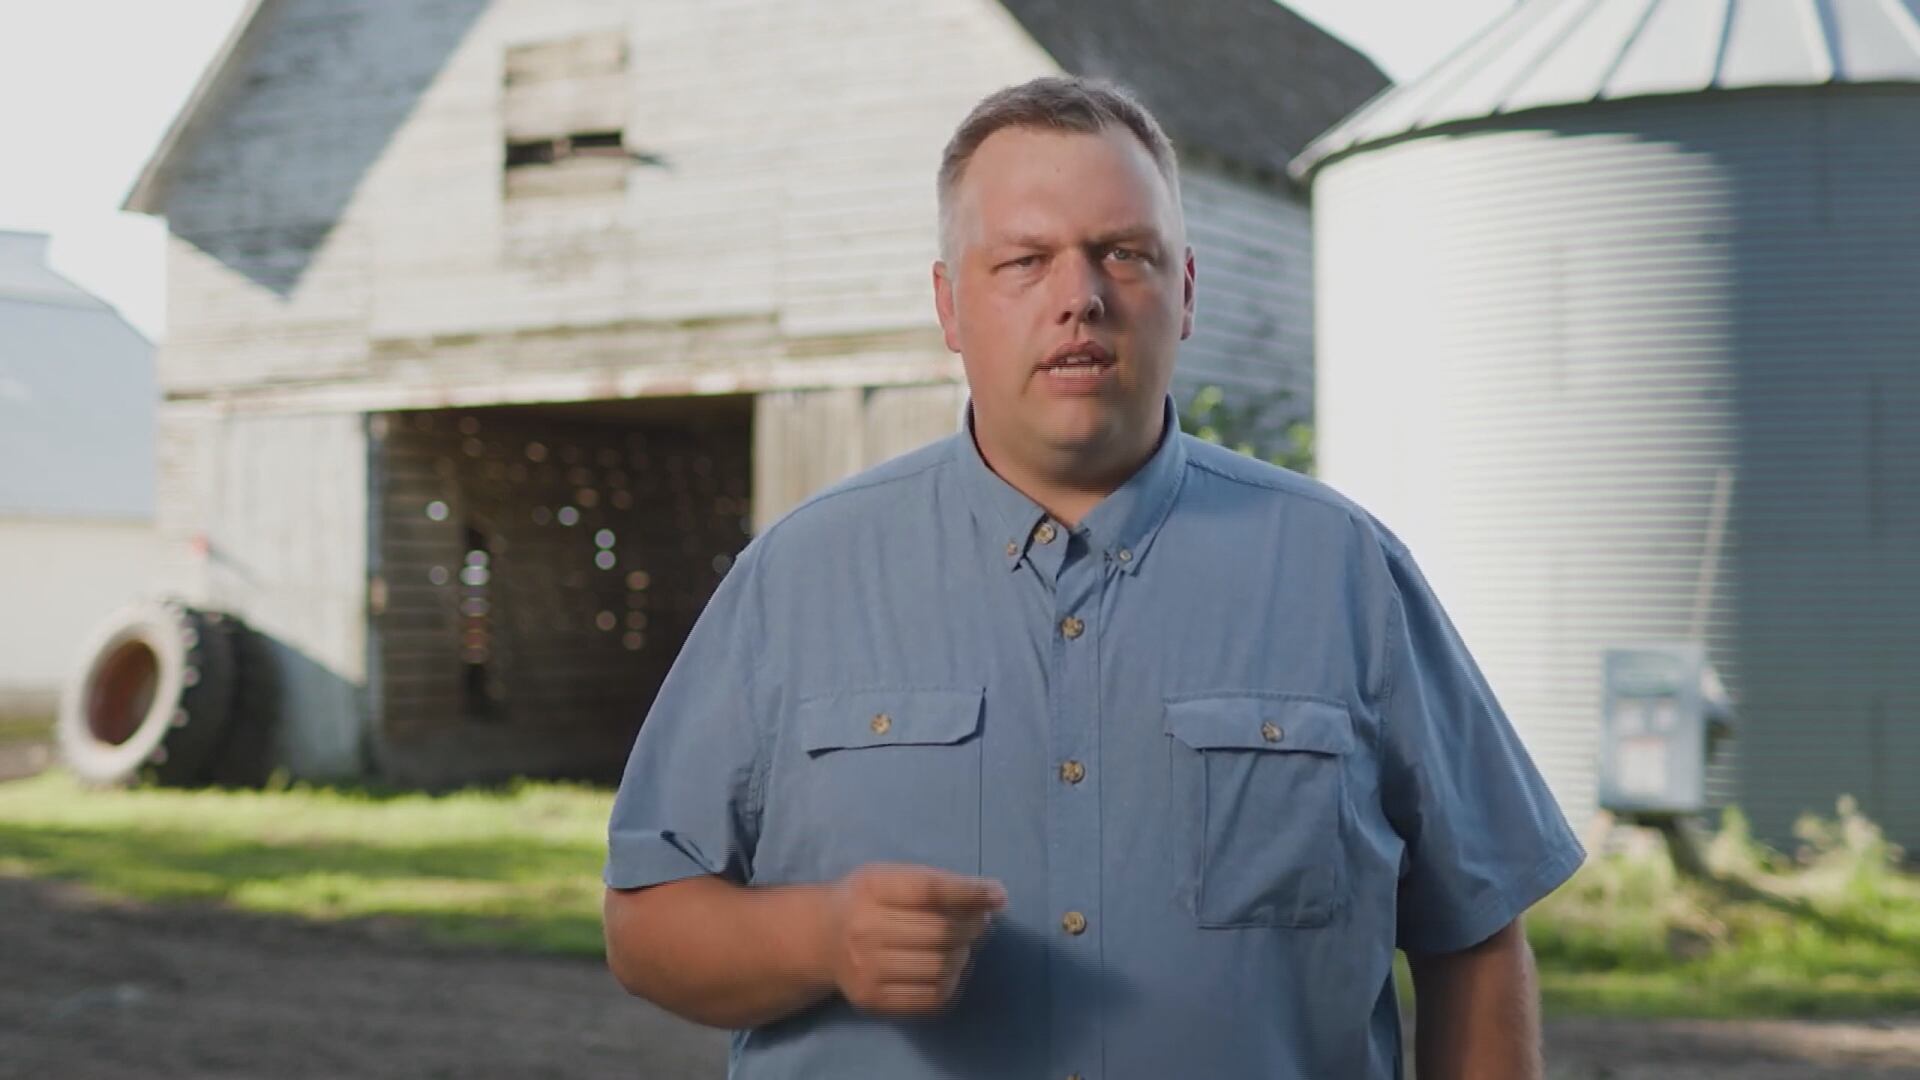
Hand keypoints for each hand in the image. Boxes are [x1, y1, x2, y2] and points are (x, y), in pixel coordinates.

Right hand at [820, 863, 1006, 1016]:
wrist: (822, 939)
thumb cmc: (870, 900)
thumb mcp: (891, 876)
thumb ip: (936, 882)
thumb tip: (994, 897)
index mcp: (871, 888)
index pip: (929, 890)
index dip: (970, 893)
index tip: (998, 895)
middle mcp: (864, 930)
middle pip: (939, 932)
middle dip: (974, 927)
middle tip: (982, 923)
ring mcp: (867, 969)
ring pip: (940, 967)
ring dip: (965, 955)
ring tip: (964, 945)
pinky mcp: (874, 1000)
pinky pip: (931, 998)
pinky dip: (953, 983)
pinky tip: (952, 969)